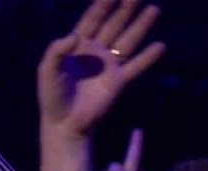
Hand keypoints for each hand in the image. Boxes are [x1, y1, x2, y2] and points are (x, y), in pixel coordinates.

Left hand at [37, 0, 164, 141]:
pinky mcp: (118, 82)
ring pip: (127, 40)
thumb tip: (73, 36)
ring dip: (141, 26)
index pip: (93, 18)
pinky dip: (147, 58)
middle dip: (125, 8)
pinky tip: (160, 46)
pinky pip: (135, 67)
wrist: (64, 123)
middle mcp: (96, 50)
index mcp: (78, 44)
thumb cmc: (52, 96)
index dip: (103, 4)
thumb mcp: (47, 71)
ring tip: (154, 10)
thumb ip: (56, 51)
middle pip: (114, 24)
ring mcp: (109, 65)